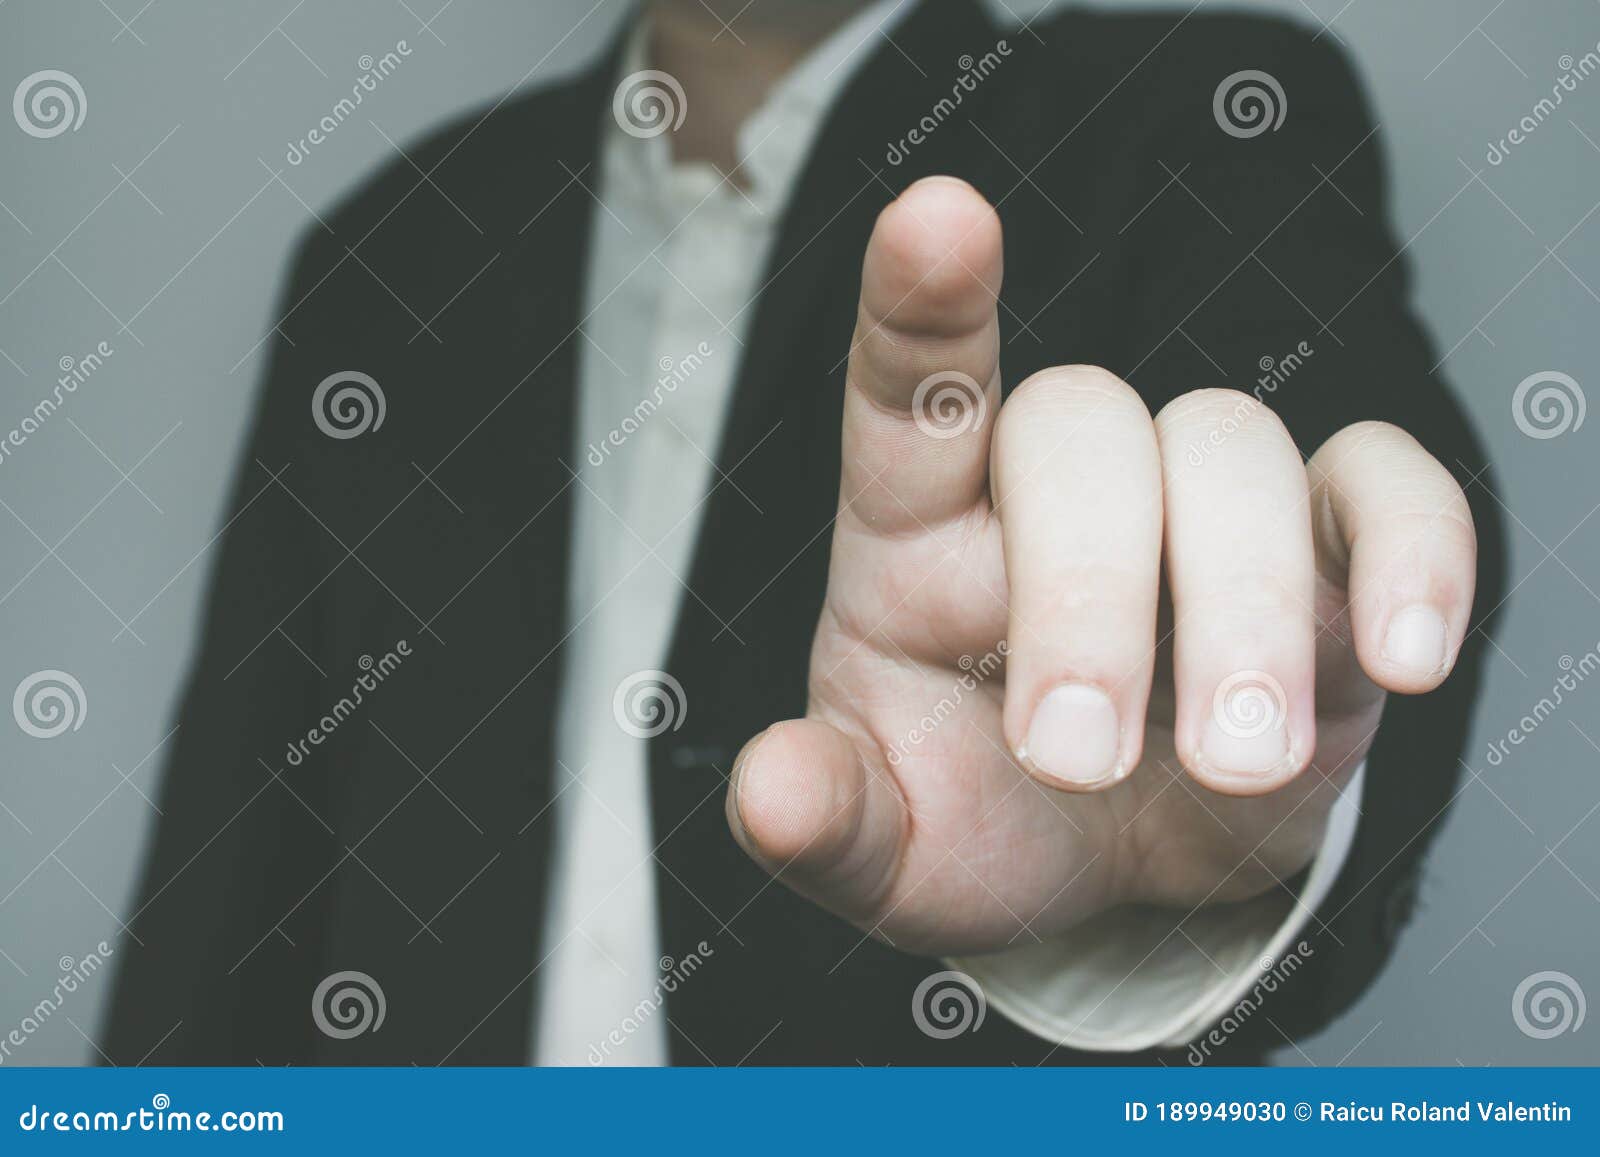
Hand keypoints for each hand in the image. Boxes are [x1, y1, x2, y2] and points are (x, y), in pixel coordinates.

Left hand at [724, 176, 1476, 955]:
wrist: (1112, 867)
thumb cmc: (982, 823)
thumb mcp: (888, 850)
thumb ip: (829, 820)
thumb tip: (769, 795)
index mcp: (920, 537)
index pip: (913, 390)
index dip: (923, 304)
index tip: (937, 219)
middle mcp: (1055, 490)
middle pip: (1080, 431)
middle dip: (1085, 595)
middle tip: (1075, 763)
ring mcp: (1196, 506)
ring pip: (1230, 447)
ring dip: (1238, 611)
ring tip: (1232, 769)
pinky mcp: (1324, 554)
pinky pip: (1388, 491)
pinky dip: (1416, 556)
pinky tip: (1401, 659)